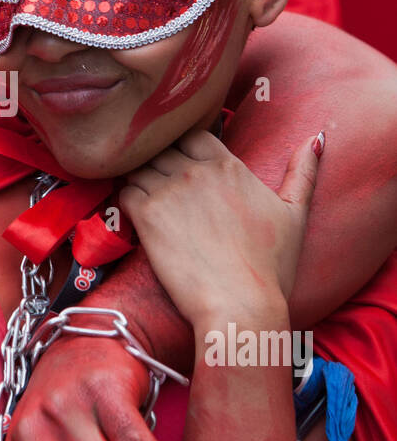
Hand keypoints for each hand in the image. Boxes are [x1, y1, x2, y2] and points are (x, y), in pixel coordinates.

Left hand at [118, 129, 322, 328]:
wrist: (241, 306)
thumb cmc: (270, 268)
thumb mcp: (296, 215)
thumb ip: (303, 173)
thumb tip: (316, 139)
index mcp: (228, 165)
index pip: (191, 134)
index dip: (182, 148)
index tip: (181, 167)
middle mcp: (196, 171)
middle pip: (162, 148)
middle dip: (158, 162)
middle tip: (158, 187)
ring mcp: (169, 191)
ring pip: (139, 167)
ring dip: (139, 180)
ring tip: (146, 203)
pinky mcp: (147, 215)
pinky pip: (124, 191)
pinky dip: (127, 201)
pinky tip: (138, 219)